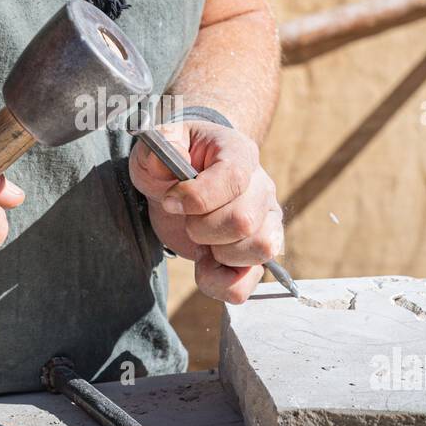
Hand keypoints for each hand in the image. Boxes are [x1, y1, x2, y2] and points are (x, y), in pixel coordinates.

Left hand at [129, 120, 284, 304]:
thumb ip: (162, 143)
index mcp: (240, 153)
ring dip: (218, 253)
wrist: (178, 182)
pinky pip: (250, 282)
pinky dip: (221, 283)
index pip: (234, 178)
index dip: (198, 197)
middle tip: (186, 218)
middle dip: (201, 227)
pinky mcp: (258, 252)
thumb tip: (164, 162)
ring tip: (200, 238)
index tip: (169, 201)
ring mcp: (266, 221)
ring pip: (259, 249)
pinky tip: (205, 263)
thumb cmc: (172, 160)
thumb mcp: (159, 144)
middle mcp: (262, 187)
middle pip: (244, 221)